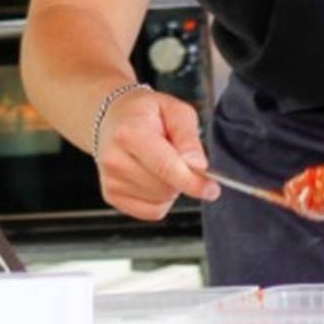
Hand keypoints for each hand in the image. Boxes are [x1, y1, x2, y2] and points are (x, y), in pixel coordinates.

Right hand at [95, 87, 217, 220]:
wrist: (113, 120)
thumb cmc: (146, 114)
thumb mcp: (176, 111)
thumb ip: (189, 137)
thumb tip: (198, 165)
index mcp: (130, 134)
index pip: (165, 167)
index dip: (192, 182)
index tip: (212, 189)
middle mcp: (115, 160)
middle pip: (165, 187)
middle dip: (185, 179)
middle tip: (183, 159)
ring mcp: (110, 181)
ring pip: (160, 201)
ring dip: (173, 189)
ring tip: (164, 164)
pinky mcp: (111, 196)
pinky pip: (151, 212)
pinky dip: (162, 200)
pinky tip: (156, 179)